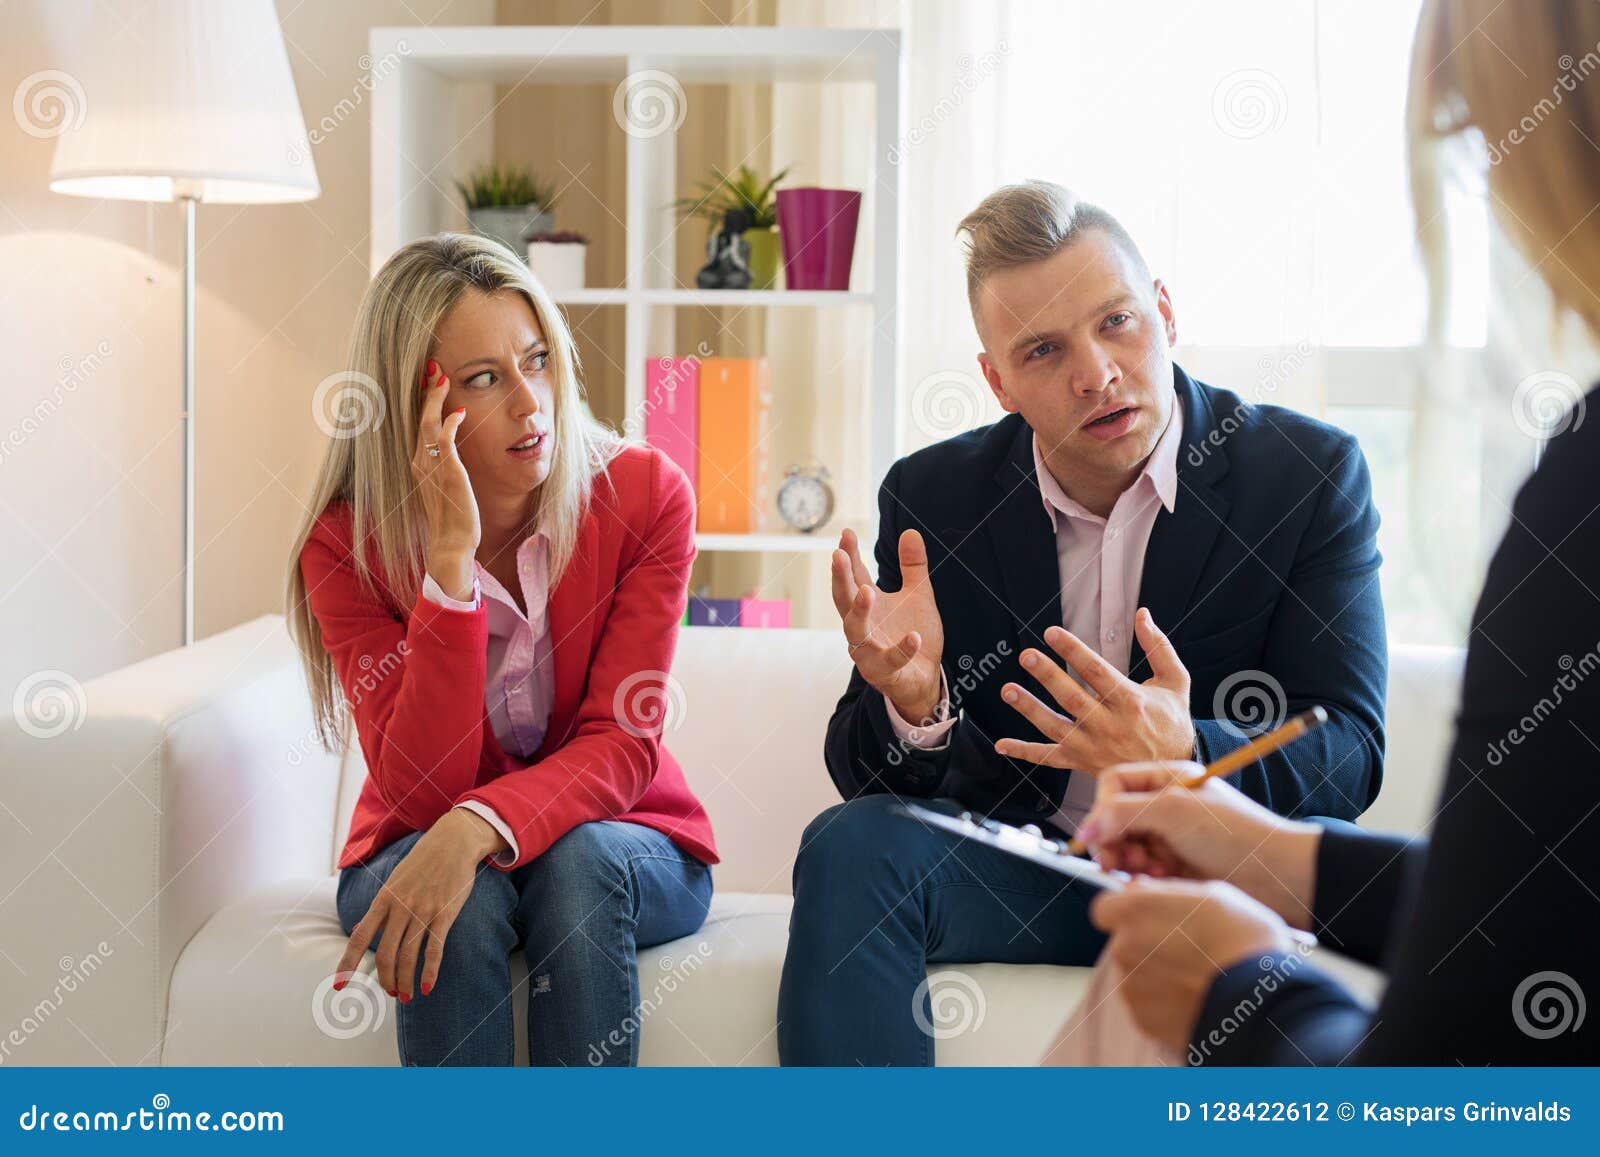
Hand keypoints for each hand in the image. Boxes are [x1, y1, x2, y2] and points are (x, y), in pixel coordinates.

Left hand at [331, 808, 506, 1000]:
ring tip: (405, 996)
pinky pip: (435, 949)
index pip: (360, 938)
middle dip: (386, 979)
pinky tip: (428, 987)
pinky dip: (430, 972)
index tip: (339, 986)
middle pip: (386, 954)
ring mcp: (423, 911)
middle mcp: (400, 907)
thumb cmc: (422, 862)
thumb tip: (363, 929)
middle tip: (390, 993)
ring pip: (409, 956)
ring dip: (405, 981)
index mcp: (383, 899)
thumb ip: (382, 907)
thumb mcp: (394, 880)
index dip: (348, 964)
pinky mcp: (445, 914)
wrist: (453, 842)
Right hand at [412, 359, 479, 597]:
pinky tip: (459, 412)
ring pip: (428, 424)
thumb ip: (445, 467)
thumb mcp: (446, 488)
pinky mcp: (448, 474)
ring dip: (435, 400)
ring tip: (442, 379)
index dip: (423, 402)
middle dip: (426, 391)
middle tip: (433, 368)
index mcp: (419, 465)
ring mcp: (432, 468)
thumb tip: (450, 451)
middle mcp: (420, 463)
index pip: (419, 425)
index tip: (429, 381)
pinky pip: (444, 441)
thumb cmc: (453, 519)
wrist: (452, 544)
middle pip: (419, 418)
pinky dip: (450, 423)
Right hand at [831, 527, 944, 724]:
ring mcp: (868, 650)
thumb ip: (913, 567)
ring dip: (859, 611)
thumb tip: (911, 531)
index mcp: (867, 605)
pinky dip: (901, 649)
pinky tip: (914, 636)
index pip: (853, 577)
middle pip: (844, 599)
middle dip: (840, 578)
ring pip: (855, 630)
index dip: (849, 555)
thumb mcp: (917, 595)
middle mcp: (861, 626)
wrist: (922, 677)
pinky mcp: (884, 672)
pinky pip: (890, 660)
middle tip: (839, 555)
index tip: (846, 533)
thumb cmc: (912, 633)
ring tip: (867, 591)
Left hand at [995, 607, 1193, 770]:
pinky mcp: (1082, 763)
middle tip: (1026, 656)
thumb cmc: (1172, 723)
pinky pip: (1049, 758)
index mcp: (1130, 701)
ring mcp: (1093, 747)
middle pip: (1072, 698)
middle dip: (1047, 675)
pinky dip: (1025, 752)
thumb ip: (1158, 647)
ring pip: (1055, 726)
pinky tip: (1002, 744)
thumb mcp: (1175, 682)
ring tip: (1008, 690)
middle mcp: (1110, 725)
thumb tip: (1143, 614)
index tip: (1051, 633)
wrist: (1172, 772)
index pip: (1096, 671)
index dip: (1072, 651)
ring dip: (1029, 709)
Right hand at [1078, 761, 1320, 926]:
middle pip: (1115, 819)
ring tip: (1148, 873)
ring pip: (1127, 848)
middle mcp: (1167, 806)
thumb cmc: (1235, 835)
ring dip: (1130, 862)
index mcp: (1169, 780)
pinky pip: (1143, 871)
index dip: (1101, 809)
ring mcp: (1172, 837)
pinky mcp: (1177, 868)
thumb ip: (1123, 816)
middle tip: (1118, 864)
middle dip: (1114, 841)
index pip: (1114, 785)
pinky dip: (1145, 878)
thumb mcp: (1174, 812)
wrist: (1278, 876)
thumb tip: (1083, 831)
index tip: (1100, 836)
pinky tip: (1161, 883)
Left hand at [1089, 877, 1298, 1051]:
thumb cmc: (1243, 941)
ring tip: (1198, 976)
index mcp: (1135, 911)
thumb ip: (1167, 891)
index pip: (1106, 909)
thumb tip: (1141, 891)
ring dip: (1157, 973)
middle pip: (1124, 942)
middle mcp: (1123, 948)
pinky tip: (1196, 997)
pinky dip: (1165, 1001)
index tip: (1149, 916)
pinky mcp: (1144, 1019)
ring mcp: (1131, 987)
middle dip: (1147, 943)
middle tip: (1187, 949)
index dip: (1126, 912)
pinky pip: (1147, 1004)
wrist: (1262, 1002)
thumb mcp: (1212, 894)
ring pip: (1136, 974)